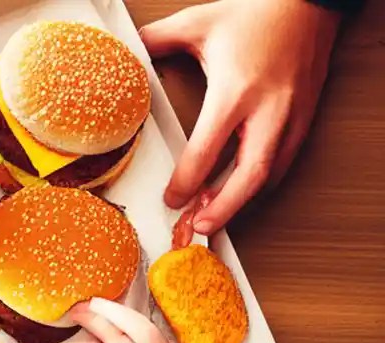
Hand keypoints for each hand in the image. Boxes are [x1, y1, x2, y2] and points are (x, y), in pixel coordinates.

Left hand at [141, 0, 340, 233]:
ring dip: (243, 200)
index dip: (188, 181)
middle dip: (224, 208)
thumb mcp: (197, 24)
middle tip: (200, 226)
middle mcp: (269, 109)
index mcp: (236, 90)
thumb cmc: (257, 14)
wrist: (309, 1)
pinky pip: (284, 161)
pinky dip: (262, 182)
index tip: (172, 197)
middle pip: (249, 175)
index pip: (208, 149)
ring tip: (214, 214)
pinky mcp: (305, 118)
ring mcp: (292, 116)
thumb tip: (126, 53)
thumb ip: (155, 42)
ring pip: (271, 174)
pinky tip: (241, 189)